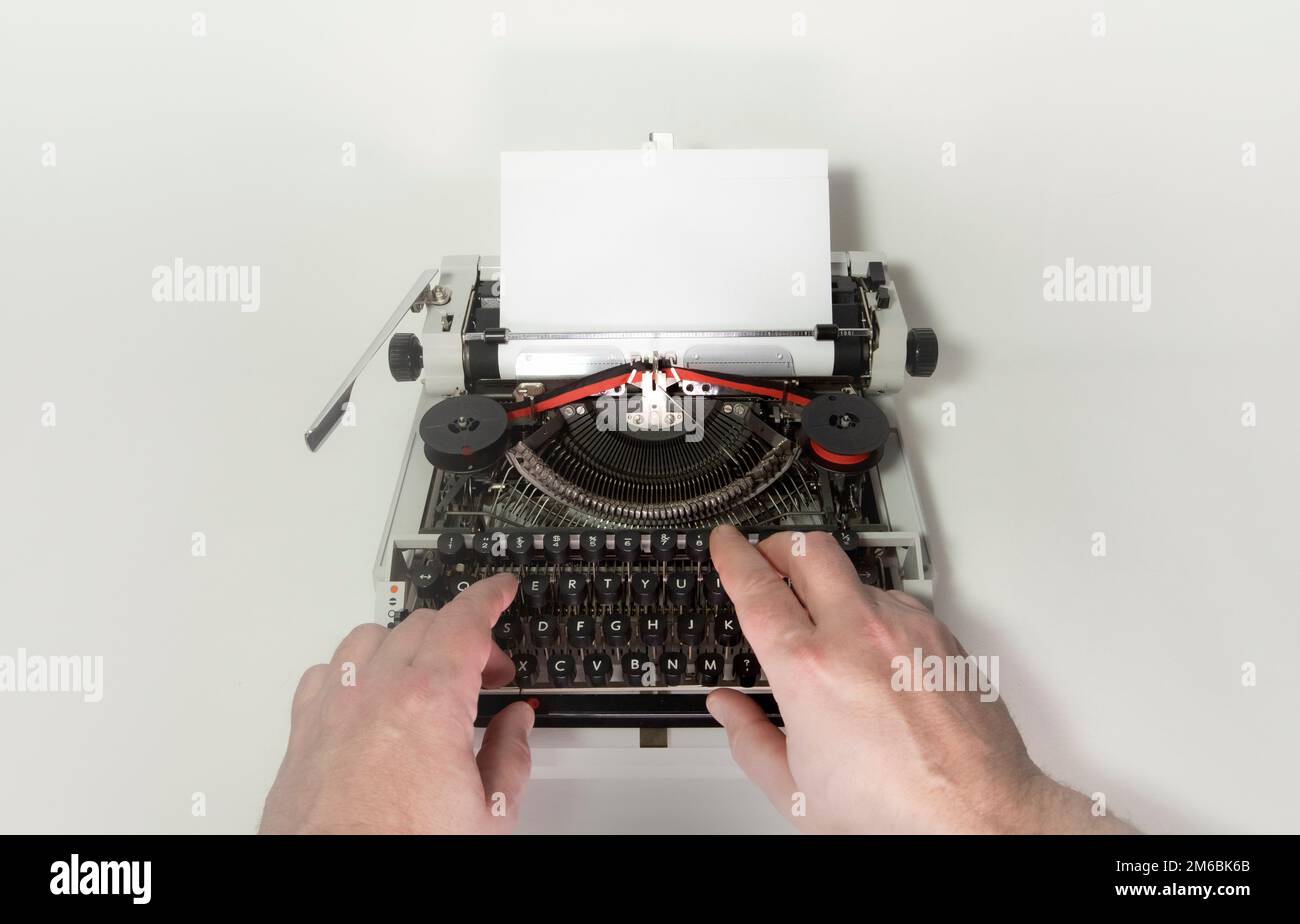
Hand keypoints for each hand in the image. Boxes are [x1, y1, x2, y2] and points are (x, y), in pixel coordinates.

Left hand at [260, 573, 532, 833]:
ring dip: (406, 643)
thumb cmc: (403, 851)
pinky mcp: (303, 733)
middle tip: (486, 669)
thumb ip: (510, 756)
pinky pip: (326, 672)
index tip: (500, 588)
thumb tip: (516, 724)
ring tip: (428, 673)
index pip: (464, 621)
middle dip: (462, 635)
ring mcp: (333, 710)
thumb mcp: (491, 815)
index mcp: (430, 703)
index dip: (488, 597)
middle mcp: (375, 694)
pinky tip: (370, 691)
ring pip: (370, 637)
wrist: (338, 891)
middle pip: (422, 624)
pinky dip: (354, 669)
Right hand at [705, 525, 1134, 832]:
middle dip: (779, 546)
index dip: (734, 556)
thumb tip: (729, 710)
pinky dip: (873, 611)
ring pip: (856, 573)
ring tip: (822, 617)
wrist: (977, 819)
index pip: (757, 587)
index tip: (727, 544)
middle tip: (767, 558)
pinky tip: (870, 646)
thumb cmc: (896, 813)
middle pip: (808, 550)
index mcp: (809, 668)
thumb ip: (749, 739)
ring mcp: (906, 629)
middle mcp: (858, 634)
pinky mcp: (941, 637)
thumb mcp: (796, 789)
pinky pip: (896, 601)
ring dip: (830, 583)